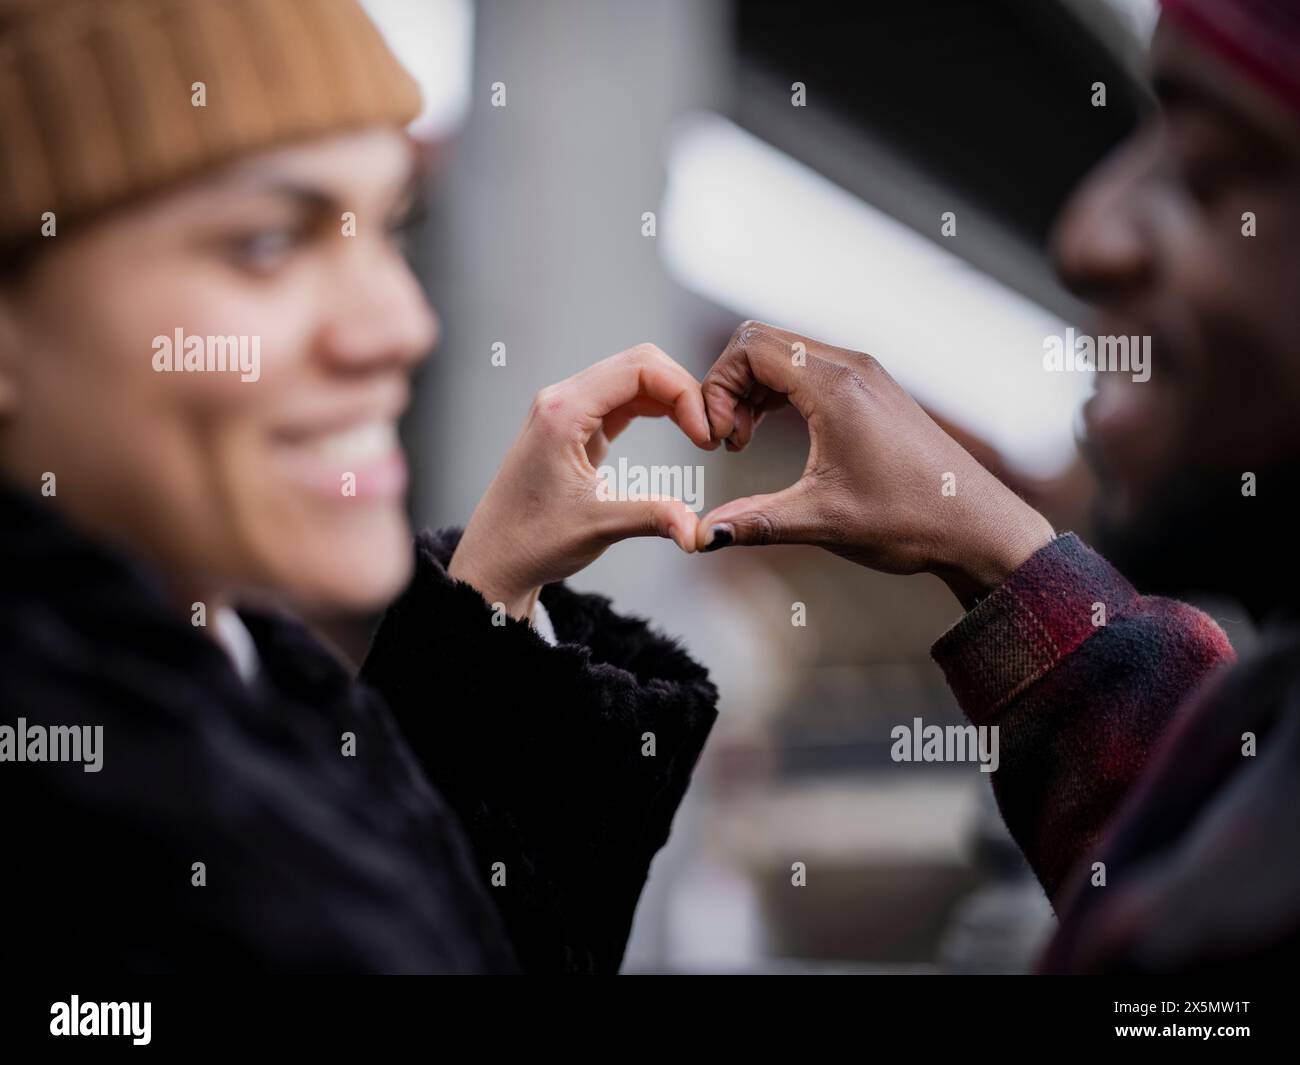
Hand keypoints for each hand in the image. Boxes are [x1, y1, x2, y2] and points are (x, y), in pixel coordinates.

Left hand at [450, 344, 715, 618]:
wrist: (494, 561)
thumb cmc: (531, 542)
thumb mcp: (598, 527)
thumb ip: (653, 518)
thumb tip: (700, 532)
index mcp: (563, 412)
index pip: (639, 368)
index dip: (684, 393)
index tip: (705, 436)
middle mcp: (562, 400)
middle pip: (640, 363)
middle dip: (683, 391)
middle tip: (710, 433)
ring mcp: (567, 410)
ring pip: (634, 378)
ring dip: (673, 398)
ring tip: (700, 435)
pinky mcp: (575, 427)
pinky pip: (624, 399)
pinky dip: (657, 408)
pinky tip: (680, 430)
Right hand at [695, 321, 1054, 606]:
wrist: (977, 526)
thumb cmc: (911, 520)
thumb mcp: (822, 521)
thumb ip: (755, 521)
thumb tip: (703, 534)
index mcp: (837, 389)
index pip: (750, 347)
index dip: (718, 387)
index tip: (721, 439)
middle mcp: (851, 368)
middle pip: (761, 341)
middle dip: (729, 385)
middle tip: (728, 439)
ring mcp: (864, 375)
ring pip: (784, 353)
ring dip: (751, 389)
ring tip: (744, 440)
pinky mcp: (871, 390)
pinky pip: (807, 369)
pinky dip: (777, 392)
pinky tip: (772, 434)